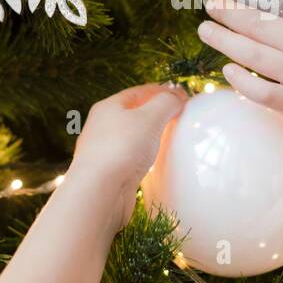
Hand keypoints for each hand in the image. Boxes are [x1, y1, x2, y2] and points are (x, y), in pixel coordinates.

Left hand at [70, 83, 187, 230]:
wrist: (99, 191)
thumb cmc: (121, 148)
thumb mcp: (150, 117)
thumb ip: (166, 102)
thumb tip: (175, 98)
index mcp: (108, 107)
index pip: (139, 91)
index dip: (162, 91)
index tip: (182, 96)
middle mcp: (102, 126)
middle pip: (134, 113)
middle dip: (157, 113)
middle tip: (178, 116)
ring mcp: (104, 150)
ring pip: (132, 137)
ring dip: (151, 136)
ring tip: (169, 138)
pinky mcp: (109, 172)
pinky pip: (131, 157)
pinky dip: (145, 156)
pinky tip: (155, 162)